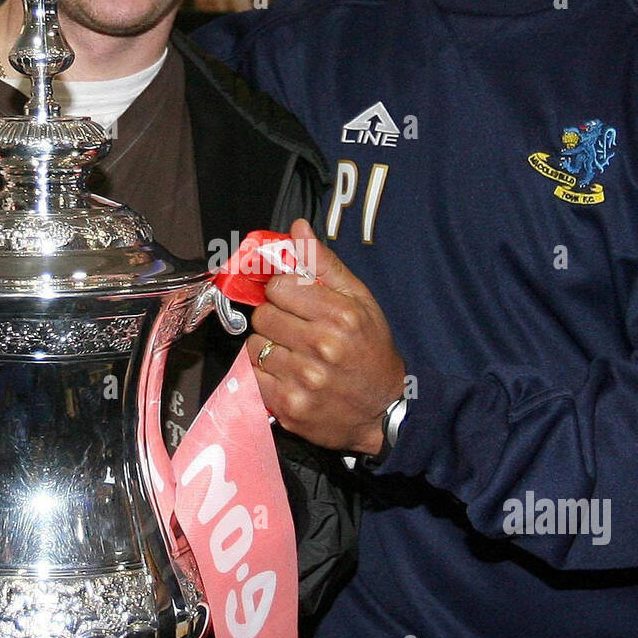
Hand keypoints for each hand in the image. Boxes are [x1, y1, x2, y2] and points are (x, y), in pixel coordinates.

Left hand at [248, 219, 405, 453]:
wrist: (384, 410)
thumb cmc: (372, 351)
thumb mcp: (360, 301)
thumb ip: (325, 264)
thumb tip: (297, 228)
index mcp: (340, 315)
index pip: (279, 286)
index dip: (282, 291)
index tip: (293, 300)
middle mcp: (322, 347)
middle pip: (263, 316)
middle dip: (275, 319)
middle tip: (294, 330)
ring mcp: (304, 379)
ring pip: (254, 346)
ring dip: (268, 347)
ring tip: (293, 354)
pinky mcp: (289, 406)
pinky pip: (253, 376)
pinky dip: (265, 374)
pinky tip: (288, 375)